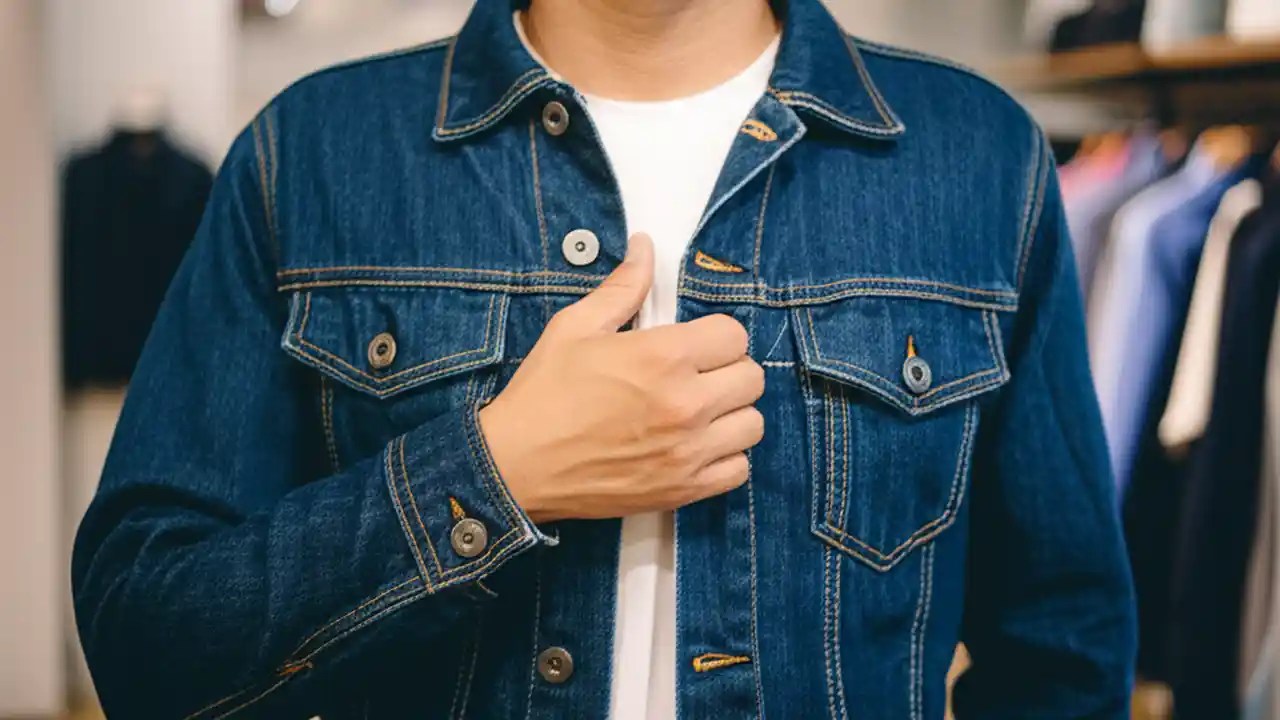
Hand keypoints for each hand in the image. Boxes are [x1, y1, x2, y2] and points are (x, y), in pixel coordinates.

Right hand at [478, 233, 764, 522]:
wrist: (516, 466)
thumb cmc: (543, 394)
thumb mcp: (576, 326)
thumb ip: (623, 287)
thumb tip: (645, 246)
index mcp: (665, 356)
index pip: (735, 335)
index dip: (715, 335)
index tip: (694, 345)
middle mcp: (687, 403)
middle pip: (752, 377)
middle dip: (728, 370)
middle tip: (697, 376)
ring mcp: (689, 451)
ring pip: (752, 424)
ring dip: (732, 414)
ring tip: (700, 412)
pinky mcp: (684, 488)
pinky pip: (739, 469)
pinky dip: (726, 457)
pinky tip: (697, 446)